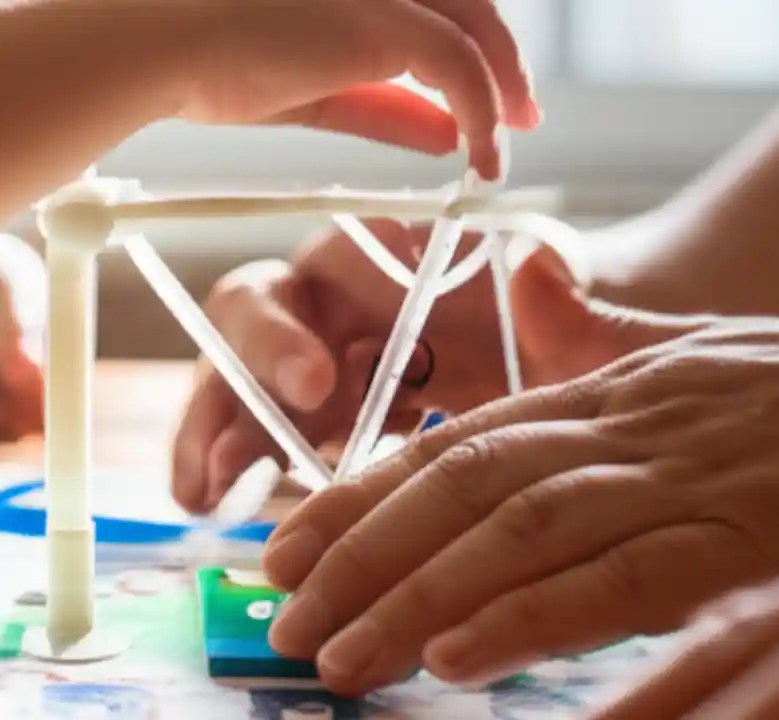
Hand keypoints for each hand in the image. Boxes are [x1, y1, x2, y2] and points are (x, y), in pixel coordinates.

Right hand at [173, 221, 661, 511]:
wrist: (562, 374)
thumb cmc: (567, 334)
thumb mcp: (577, 320)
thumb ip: (564, 300)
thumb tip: (538, 263)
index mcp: (400, 255)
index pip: (337, 257)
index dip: (322, 311)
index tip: (322, 381)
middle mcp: (342, 295)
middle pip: (261, 310)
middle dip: (245, 375)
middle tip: (239, 451)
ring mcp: (316, 353)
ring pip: (244, 372)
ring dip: (216, 429)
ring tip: (202, 491)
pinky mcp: (307, 411)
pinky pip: (255, 428)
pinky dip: (229, 463)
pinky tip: (208, 504)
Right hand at [181, 0, 540, 178]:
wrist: (164, 43)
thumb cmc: (212, 60)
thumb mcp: (316, 89)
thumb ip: (382, 104)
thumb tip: (442, 132)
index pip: (434, 6)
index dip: (471, 48)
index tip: (492, 97)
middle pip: (467, 4)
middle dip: (502, 61)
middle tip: (520, 114)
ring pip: (475, 26)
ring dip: (502, 87)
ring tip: (505, 142)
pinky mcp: (384, 19)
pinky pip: (459, 65)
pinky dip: (483, 113)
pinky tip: (485, 157)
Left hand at [261, 315, 778, 695]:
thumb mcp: (685, 346)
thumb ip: (595, 326)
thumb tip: (532, 269)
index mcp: (589, 396)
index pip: (446, 445)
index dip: (356, 497)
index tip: (283, 544)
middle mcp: (611, 430)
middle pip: (458, 490)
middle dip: (359, 556)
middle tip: (284, 617)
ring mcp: (672, 480)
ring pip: (516, 534)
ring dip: (416, 596)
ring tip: (340, 653)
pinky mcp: (738, 535)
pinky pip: (620, 580)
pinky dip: (534, 617)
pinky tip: (461, 659)